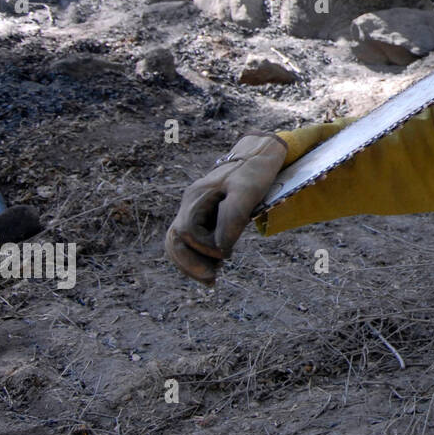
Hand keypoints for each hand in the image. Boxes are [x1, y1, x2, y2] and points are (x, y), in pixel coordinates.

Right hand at [166, 133, 287, 284]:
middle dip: (189, 264)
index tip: (226, 255)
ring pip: (179, 243)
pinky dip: (198, 255)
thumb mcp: (247, 192)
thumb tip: (220, 250)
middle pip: (174, 241)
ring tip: (210, 279)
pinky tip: (213, 266)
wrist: (259, 154)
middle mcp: (190, 204)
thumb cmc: (254, 171)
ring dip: (191, 263)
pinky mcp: (204, 216)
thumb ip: (232, 218)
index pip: (186, 232)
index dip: (204, 248)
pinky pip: (191, 240)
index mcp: (197, 196)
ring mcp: (195, 210)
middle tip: (211, 280)